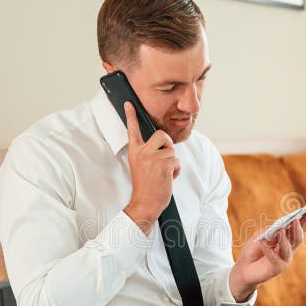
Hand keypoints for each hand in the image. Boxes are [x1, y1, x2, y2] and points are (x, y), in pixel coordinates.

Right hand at [122, 102, 179, 234]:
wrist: (145, 202)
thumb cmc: (145, 186)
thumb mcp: (141, 166)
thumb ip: (148, 153)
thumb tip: (161, 144)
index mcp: (134, 152)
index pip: (132, 130)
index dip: (131, 115)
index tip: (129, 103)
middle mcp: (142, 152)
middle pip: (161, 135)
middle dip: (168, 145)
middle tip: (164, 158)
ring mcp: (153, 157)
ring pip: (172, 150)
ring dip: (172, 162)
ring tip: (162, 173)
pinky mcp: (164, 163)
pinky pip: (176, 161)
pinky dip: (175, 170)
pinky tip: (167, 178)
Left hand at [228, 209, 305, 300]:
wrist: (244, 268)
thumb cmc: (254, 249)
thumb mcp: (261, 235)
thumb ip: (271, 231)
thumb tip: (280, 227)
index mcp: (287, 239)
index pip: (298, 229)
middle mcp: (288, 249)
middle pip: (297, 238)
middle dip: (298, 228)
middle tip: (296, 219)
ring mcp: (284, 259)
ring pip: (288, 248)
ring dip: (285, 239)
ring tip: (281, 230)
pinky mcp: (277, 268)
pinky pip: (274, 258)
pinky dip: (269, 249)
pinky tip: (263, 243)